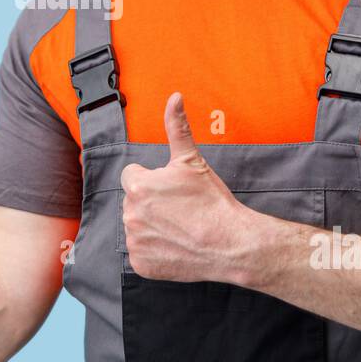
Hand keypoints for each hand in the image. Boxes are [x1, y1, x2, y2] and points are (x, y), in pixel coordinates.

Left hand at [118, 92, 249, 283]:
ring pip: (136, 226)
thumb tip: (174, 97)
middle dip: (151, 203)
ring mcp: (135, 241)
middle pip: (133, 202)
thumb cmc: (212, 201)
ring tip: (179, 227)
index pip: (132, 176)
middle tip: (179, 210)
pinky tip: (175, 245)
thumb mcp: (193, 160)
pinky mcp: (141, 265)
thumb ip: (177, 127)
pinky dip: (154, 251)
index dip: (153, 180)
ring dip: (151, 226)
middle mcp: (130, 214)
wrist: (230, 243)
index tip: (171, 190)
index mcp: (139, 186)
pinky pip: (140, 252)